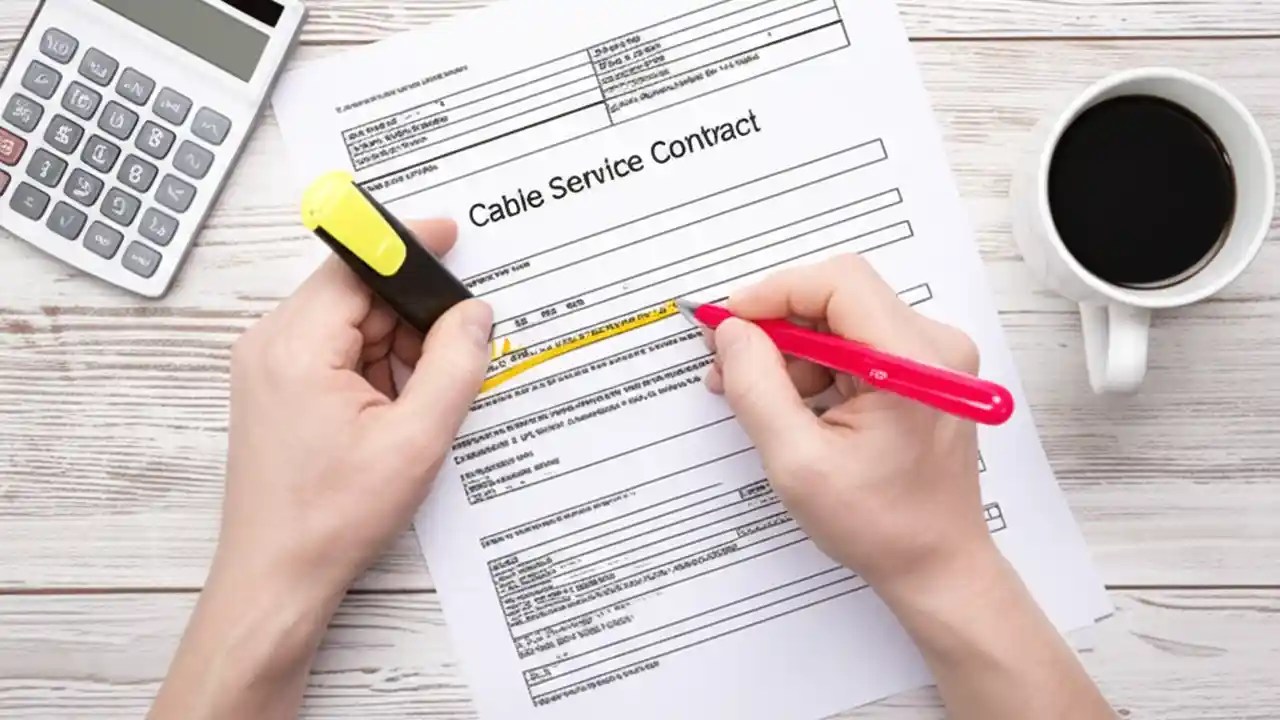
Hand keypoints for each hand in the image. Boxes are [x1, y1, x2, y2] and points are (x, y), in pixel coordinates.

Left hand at [152, 220, 490, 719]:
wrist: (278, 577)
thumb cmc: (331, 519)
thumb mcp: (416, 440)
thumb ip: (454, 366)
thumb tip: (475, 314)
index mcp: (296, 345)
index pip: (357, 264)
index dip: (409, 246)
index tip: (452, 237)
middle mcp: (271, 345)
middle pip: (358, 295)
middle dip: (413, 319)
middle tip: (455, 356)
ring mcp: (270, 368)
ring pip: (353, 327)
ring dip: (396, 353)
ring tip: (416, 410)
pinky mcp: (278, 390)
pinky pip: (339, 355)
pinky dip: (376, 373)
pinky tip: (396, 416)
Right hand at [704, 254, 991, 598]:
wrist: (937, 565)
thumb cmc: (880, 525)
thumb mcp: (798, 461)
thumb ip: (757, 388)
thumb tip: (731, 332)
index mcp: (912, 363)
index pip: (840, 284)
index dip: (775, 293)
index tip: (729, 321)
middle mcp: (933, 348)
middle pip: (839, 299)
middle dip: (776, 326)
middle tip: (729, 362)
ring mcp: (931, 360)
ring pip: (842, 323)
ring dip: (792, 352)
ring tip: (755, 397)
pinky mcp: (921, 374)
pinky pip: (856, 346)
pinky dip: (816, 368)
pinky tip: (789, 405)